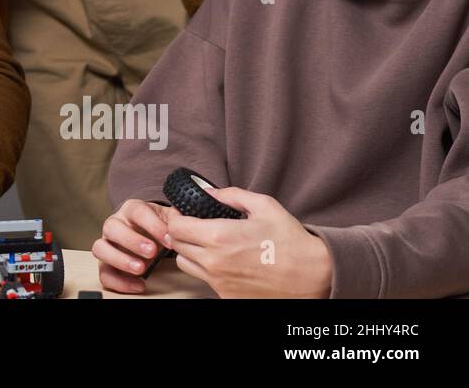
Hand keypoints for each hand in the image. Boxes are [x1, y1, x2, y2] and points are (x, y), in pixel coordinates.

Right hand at [93, 198, 170, 293]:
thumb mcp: (168, 218)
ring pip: (100, 248)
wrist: (147, 235)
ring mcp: (107, 244)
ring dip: (119, 259)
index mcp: (130, 210)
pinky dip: (119, 281)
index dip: (152, 225)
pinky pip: (104, 273)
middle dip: (132, 241)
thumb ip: (175, 219)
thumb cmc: (156, 226)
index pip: (137, 212)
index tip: (169, 239)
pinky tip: (138, 285)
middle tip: (152, 252)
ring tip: (140, 269)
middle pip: (111, 227)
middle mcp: (114, 224)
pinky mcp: (106, 263)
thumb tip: (182, 222)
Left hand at [164, 186, 333, 297]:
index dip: (176, 217)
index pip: (175, 227)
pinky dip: (208, 270)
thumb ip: (230, 194)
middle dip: (182, 233)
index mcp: (219, 236)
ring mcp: (220, 282)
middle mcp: (214, 262)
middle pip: (177, 245)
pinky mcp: (228, 297)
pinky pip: (205, 281)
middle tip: (195, 227)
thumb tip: (207, 192)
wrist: (315, 276)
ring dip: (191, 253)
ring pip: (186, 265)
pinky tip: (225, 262)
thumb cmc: (291, 241)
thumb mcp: (264, 205)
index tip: (184, 213)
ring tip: (209, 245)